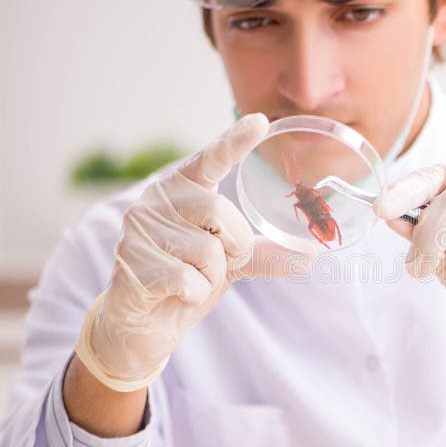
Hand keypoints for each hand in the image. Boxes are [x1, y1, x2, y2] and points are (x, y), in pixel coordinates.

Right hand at [75, 114, 312, 391]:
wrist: (142, 325)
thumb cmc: (186, 281)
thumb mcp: (230, 263)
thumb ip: (263, 253)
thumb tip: (312, 254)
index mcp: (180, 191)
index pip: (210, 161)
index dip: (235, 142)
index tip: (262, 121)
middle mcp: (155, 202)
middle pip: (221, 213)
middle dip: (232, 247)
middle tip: (214, 264)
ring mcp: (139, 232)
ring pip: (208, 252)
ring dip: (211, 277)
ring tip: (188, 280)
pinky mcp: (133, 264)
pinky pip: (190, 280)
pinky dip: (193, 294)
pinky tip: (174, 294)